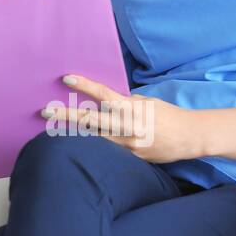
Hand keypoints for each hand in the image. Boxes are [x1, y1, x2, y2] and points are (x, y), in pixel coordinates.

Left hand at [39, 74, 203, 163]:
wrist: (190, 137)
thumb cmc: (167, 115)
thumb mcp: (146, 102)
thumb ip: (126, 102)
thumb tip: (107, 102)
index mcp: (130, 108)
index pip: (102, 94)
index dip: (84, 85)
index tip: (67, 78)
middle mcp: (126, 126)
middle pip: (89, 120)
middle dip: (65, 115)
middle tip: (45, 112)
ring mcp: (127, 144)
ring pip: (94, 138)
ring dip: (74, 134)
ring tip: (53, 130)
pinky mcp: (131, 157)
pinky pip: (108, 151)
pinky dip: (94, 147)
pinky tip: (79, 148)